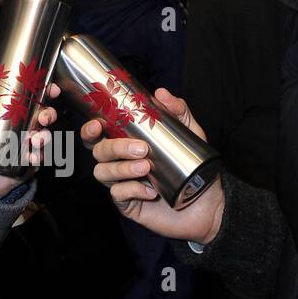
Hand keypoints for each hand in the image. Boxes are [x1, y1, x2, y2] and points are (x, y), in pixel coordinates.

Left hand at [0, 71, 59, 197]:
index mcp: (17, 112)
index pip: (36, 98)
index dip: (48, 91)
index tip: (52, 89)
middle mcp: (27, 125)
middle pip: (47, 115)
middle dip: (49, 114)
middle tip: (42, 118)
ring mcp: (31, 142)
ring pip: (47, 135)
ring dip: (45, 136)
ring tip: (34, 139)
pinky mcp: (32, 159)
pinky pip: (41, 156)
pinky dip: (38, 156)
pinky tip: (30, 157)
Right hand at [80, 87, 224, 242]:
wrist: (207, 205)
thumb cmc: (194, 169)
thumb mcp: (190, 135)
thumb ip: (178, 111)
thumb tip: (160, 93)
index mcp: (128, 144)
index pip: (98, 135)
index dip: (90, 130)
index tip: (98, 125)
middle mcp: (120, 162)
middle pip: (98, 152)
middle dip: (115, 147)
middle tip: (142, 148)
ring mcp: (123, 184)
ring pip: (103, 172)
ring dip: (123, 168)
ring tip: (147, 167)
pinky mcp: (128, 204)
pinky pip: (118, 194)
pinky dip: (133, 189)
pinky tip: (151, 190)